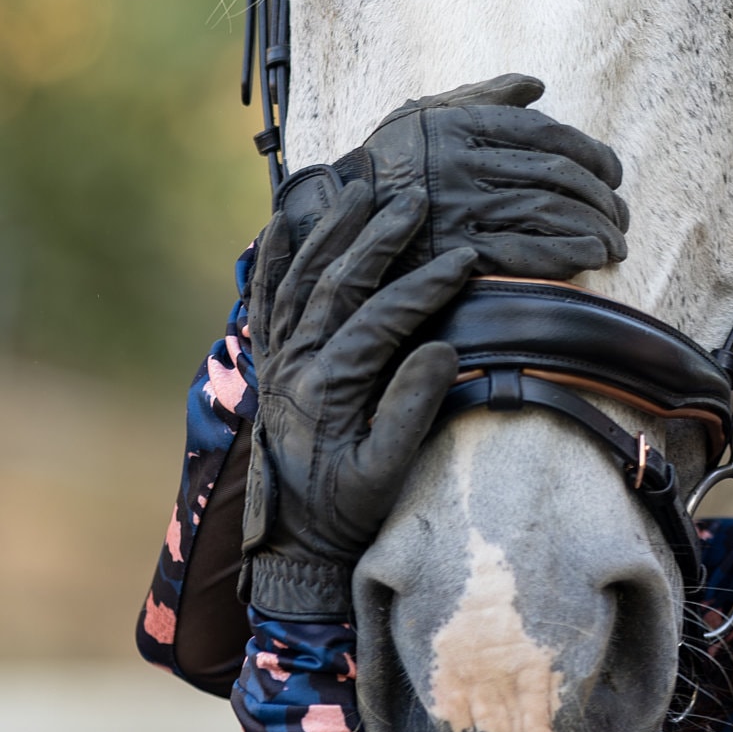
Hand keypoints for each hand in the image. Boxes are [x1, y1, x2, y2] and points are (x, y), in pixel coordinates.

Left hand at [244, 186, 476, 619]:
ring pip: (301, 278)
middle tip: (412, 200)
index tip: (464, 258)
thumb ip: (410, 412)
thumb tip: (443, 349)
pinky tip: (285, 221)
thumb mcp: (385, 473)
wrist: (294, 542)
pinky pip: (268, 297)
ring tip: (359, 189)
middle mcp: (296, 363)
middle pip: (337, 282)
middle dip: (376, 237)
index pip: (380, 319)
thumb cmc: (346, 510)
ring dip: (330, 230)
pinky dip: (275, 256)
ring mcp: (279, 358)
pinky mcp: (271, 361)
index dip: (424, 285)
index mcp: (328, 387)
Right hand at [268, 75, 627, 294]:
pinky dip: (564, 256)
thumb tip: (536, 85)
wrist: (337, 214)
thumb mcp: (426, 114)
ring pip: (546, 213)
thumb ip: (482, 96)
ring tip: (616, 243)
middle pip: (555, 175)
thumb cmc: (390, 160)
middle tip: (622, 216)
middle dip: (601, 198)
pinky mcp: (452, 250)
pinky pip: (522, 253)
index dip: (592, 154)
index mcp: (461, 124)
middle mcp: (462, 162)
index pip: (546, 134)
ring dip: (593, 229)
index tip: (615, 174)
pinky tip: (588, 259)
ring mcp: (458, 207)